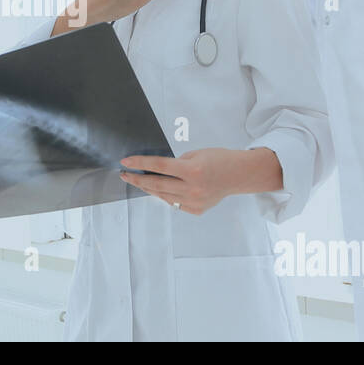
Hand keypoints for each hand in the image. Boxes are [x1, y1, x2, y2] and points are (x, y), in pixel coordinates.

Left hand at [119, 147, 282, 214]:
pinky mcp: (197, 210)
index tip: (126, 162)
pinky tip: (158, 189)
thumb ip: (176, 164)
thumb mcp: (196, 154)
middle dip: (138, 179)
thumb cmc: (219, 159)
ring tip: (138, 181)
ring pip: (163, 196)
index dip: (140, 164)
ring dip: (148, 189)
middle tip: (125, 174)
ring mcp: (195, 202)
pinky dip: (165, 196)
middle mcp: (193, 188)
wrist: (238, 175)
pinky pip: (174, 203)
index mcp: (192, 171)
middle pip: (157, 185)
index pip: (159, 167)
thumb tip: (157, 171)